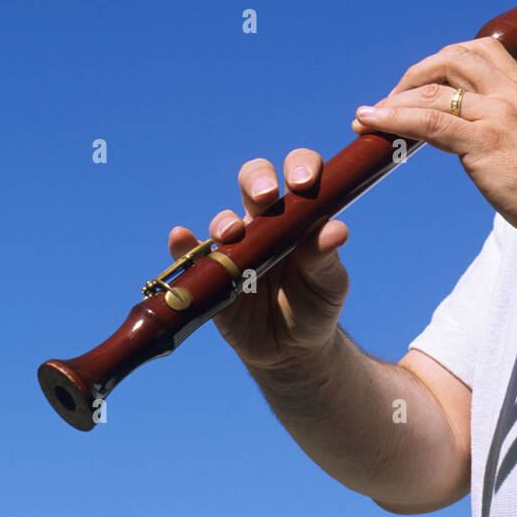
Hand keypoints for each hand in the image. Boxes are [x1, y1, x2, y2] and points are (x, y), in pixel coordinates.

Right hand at [169, 148, 349, 371]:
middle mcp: (266, 222)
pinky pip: (192, 254)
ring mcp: (237, 246)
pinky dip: (183, 245)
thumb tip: (336, 230)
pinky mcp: (213, 274)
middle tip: (266, 195)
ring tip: (232, 234)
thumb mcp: (329, 283)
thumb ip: (326, 257)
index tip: (305, 181)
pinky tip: (180, 238)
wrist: (292, 350)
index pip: (300, 174)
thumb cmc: (316, 305)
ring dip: (224, 220)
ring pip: (224, 218)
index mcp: (300, 215)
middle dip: (257, 179)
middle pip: (255, 181)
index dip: (301, 166)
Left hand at [352, 37, 516, 256]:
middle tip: (393, 101)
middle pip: (449, 58)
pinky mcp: (484, 142)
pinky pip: (429, 121)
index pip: (479, 49)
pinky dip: (394, 118)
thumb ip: (507, 120)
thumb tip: (473, 125)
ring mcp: (497, 115)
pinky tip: (371, 122)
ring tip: (369, 116)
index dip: (442, 61)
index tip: (422, 84)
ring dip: (393, 100)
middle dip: (414, 75)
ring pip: (432, 90)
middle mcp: (510, 93)